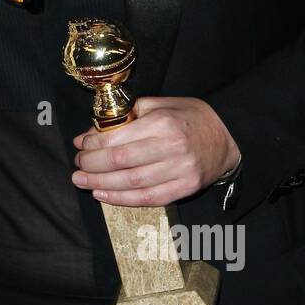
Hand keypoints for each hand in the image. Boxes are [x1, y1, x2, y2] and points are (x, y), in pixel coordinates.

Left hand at [71, 96, 240, 207]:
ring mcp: (180, 171)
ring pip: (130, 183)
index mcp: (162, 123)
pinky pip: (148, 198)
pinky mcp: (185, 188)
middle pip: (119, 162)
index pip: (116, 138)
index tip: (79, 145)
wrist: (228, 136)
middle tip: (77, 165)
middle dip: (92, 165)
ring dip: (100, 183)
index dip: (92, 145)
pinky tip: (102, 194)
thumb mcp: (161, 104)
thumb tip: (93, 131)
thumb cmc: (190, 118)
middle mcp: (171, 148)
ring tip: (81, 180)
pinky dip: (122, 199)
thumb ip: (129, 115)